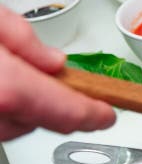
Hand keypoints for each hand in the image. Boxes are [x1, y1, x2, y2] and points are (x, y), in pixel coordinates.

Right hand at [0, 6, 114, 140]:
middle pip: (42, 121)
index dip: (93, 115)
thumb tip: (54, 61)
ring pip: (17, 125)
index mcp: (7, 87)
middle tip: (46, 74)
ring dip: (24, 104)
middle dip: (53, 100)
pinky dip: (3, 107)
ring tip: (6, 71)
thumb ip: (22, 38)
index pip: (67, 113)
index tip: (108, 114)